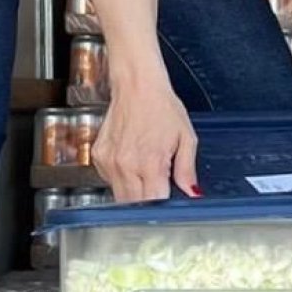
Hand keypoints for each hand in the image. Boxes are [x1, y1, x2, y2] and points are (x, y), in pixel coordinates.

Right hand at [94, 68, 199, 202]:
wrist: (136, 86)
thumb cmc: (162, 107)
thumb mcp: (186, 137)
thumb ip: (187, 170)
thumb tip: (192, 193)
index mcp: (150, 163)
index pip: (154, 204)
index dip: (163, 205)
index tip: (169, 199)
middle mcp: (126, 166)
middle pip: (134, 206)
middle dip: (148, 202)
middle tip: (158, 184)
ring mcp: (109, 163)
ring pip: (119, 196)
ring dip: (134, 192)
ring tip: (145, 167)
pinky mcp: (99, 158)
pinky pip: (109, 181)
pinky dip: (121, 178)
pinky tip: (132, 161)